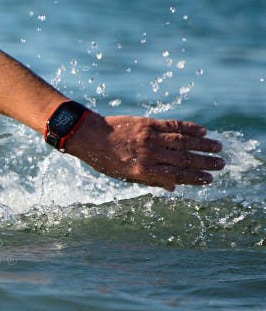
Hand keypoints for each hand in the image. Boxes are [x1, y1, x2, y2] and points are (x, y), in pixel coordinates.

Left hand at [66, 113, 224, 190]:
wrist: (89, 136)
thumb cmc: (105, 160)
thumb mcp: (124, 176)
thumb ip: (149, 180)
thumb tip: (174, 187)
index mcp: (143, 171)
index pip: (176, 176)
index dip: (195, 178)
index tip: (209, 180)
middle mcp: (149, 155)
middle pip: (184, 160)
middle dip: (205, 163)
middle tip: (221, 165)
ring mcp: (149, 138)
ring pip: (183, 142)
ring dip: (203, 145)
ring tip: (218, 147)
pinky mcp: (148, 123)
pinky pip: (173, 126)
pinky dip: (189, 129)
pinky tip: (202, 132)